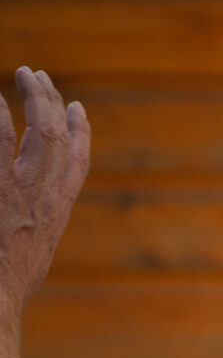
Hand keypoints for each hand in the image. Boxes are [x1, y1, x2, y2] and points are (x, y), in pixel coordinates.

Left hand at [0, 69, 89, 319]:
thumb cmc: (7, 283)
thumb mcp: (35, 254)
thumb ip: (37, 227)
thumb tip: (36, 221)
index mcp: (57, 212)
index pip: (78, 163)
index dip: (80, 132)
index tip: (77, 108)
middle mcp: (46, 197)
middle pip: (60, 138)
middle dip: (52, 101)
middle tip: (39, 77)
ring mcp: (22, 190)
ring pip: (40, 131)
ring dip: (34, 97)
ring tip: (24, 74)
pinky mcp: (1, 187)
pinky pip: (2, 139)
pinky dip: (0, 115)